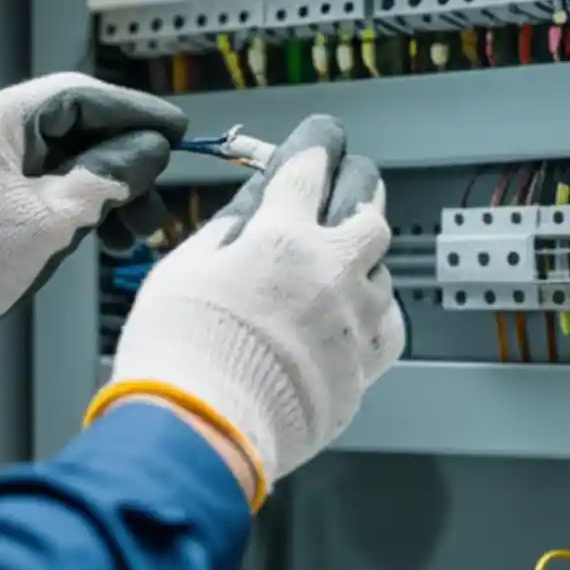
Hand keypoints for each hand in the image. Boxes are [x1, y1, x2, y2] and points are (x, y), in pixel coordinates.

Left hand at [0, 73, 186, 388]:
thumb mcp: (53, 219)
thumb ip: (107, 177)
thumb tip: (149, 151)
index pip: (82, 96)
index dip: (135, 113)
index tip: (176, 130)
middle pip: (78, 131)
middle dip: (126, 166)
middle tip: (157, 200)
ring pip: (66, 164)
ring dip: (107, 193)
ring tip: (136, 231)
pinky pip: (46, 188)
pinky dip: (79, 208)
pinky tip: (105, 236)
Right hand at [86, 115, 404, 509]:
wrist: (200, 430)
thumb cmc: (178, 351)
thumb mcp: (184, 267)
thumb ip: (228, 228)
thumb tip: (251, 202)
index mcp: (281, 235)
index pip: (313, 162)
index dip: (317, 142)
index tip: (321, 139)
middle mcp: (330, 269)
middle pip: (367, 200)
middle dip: (355, 183)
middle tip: (342, 184)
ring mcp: (355, 318)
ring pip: (383, 263)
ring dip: (361, 254)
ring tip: (332, 265)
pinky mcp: (363, 366)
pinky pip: (391, 322)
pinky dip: (374, 309)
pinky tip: (351, 313)